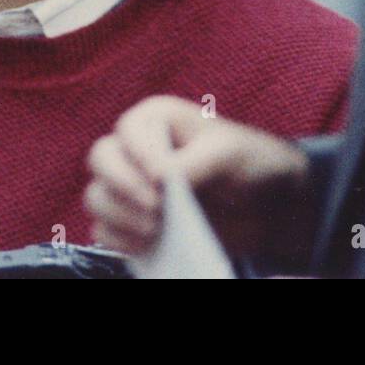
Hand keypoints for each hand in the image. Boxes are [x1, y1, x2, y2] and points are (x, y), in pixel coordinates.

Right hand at [84, 95, 313, 261]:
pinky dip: (119, 241)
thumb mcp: (228, 154)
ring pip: (97, 197)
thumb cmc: (248, 163)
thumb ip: (193, 162)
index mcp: (156, 120)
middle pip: (100, 159)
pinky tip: (148, 244)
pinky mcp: (133, 223)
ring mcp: (132, 188)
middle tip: (155, 207)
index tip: (161, 182)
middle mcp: (137, 150)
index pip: (128, 129)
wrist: (267, 207)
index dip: (138, 155)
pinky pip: (104, 232)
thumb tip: (157, 179)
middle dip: (122, 185)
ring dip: (120, 216)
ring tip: (156, 229)